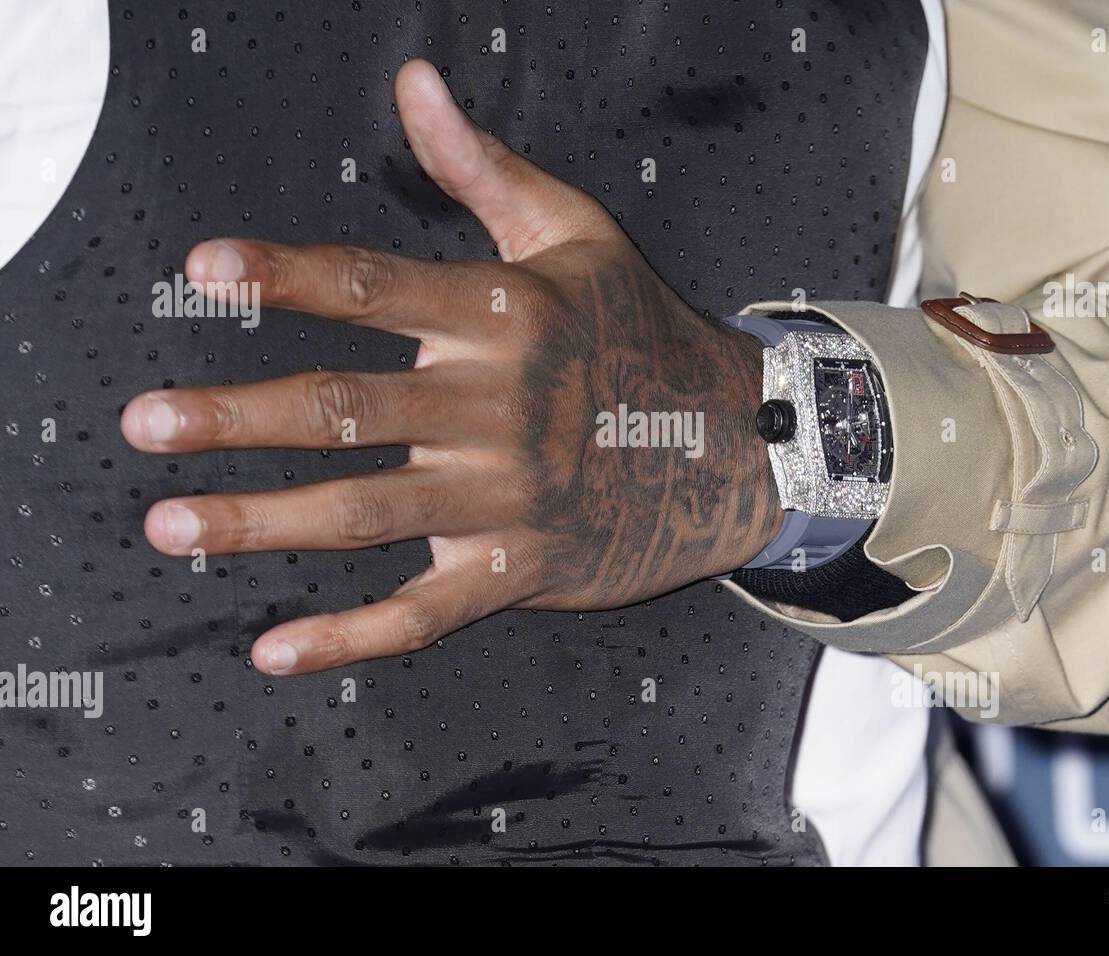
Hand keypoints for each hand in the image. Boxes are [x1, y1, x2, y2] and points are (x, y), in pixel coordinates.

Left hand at [120, 60, 782, 675]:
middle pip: (346, 412)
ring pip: (368, 513)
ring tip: (171, 524)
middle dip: (237, 418)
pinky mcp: (517, 569)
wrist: (734, 444)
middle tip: (145, 423)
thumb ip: (482, 167)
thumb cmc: (637, 329)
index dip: (288, 276)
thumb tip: (415, 83)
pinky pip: (424, 612)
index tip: (204, 271)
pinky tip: (274, 650)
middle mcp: (497, 408)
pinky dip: (350, 637)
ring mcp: (506, 497)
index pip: (377, 290)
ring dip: (264, 522)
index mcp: (502, 318)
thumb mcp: (573, 233)